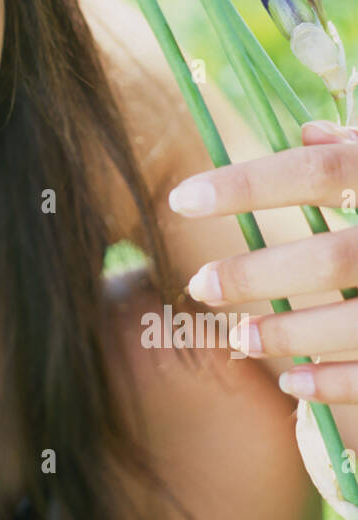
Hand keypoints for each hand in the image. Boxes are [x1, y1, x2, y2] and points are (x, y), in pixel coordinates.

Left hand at [167, 121, 357, 406]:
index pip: (318, 173)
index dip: (246, 184)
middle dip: (257, 274)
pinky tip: (291, 383)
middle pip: (332, 258)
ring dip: (288, 335)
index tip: (180, 197)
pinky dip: (335, 383)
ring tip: (237, 338)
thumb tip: (302, 135)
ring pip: (357, 323)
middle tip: (201, 283)